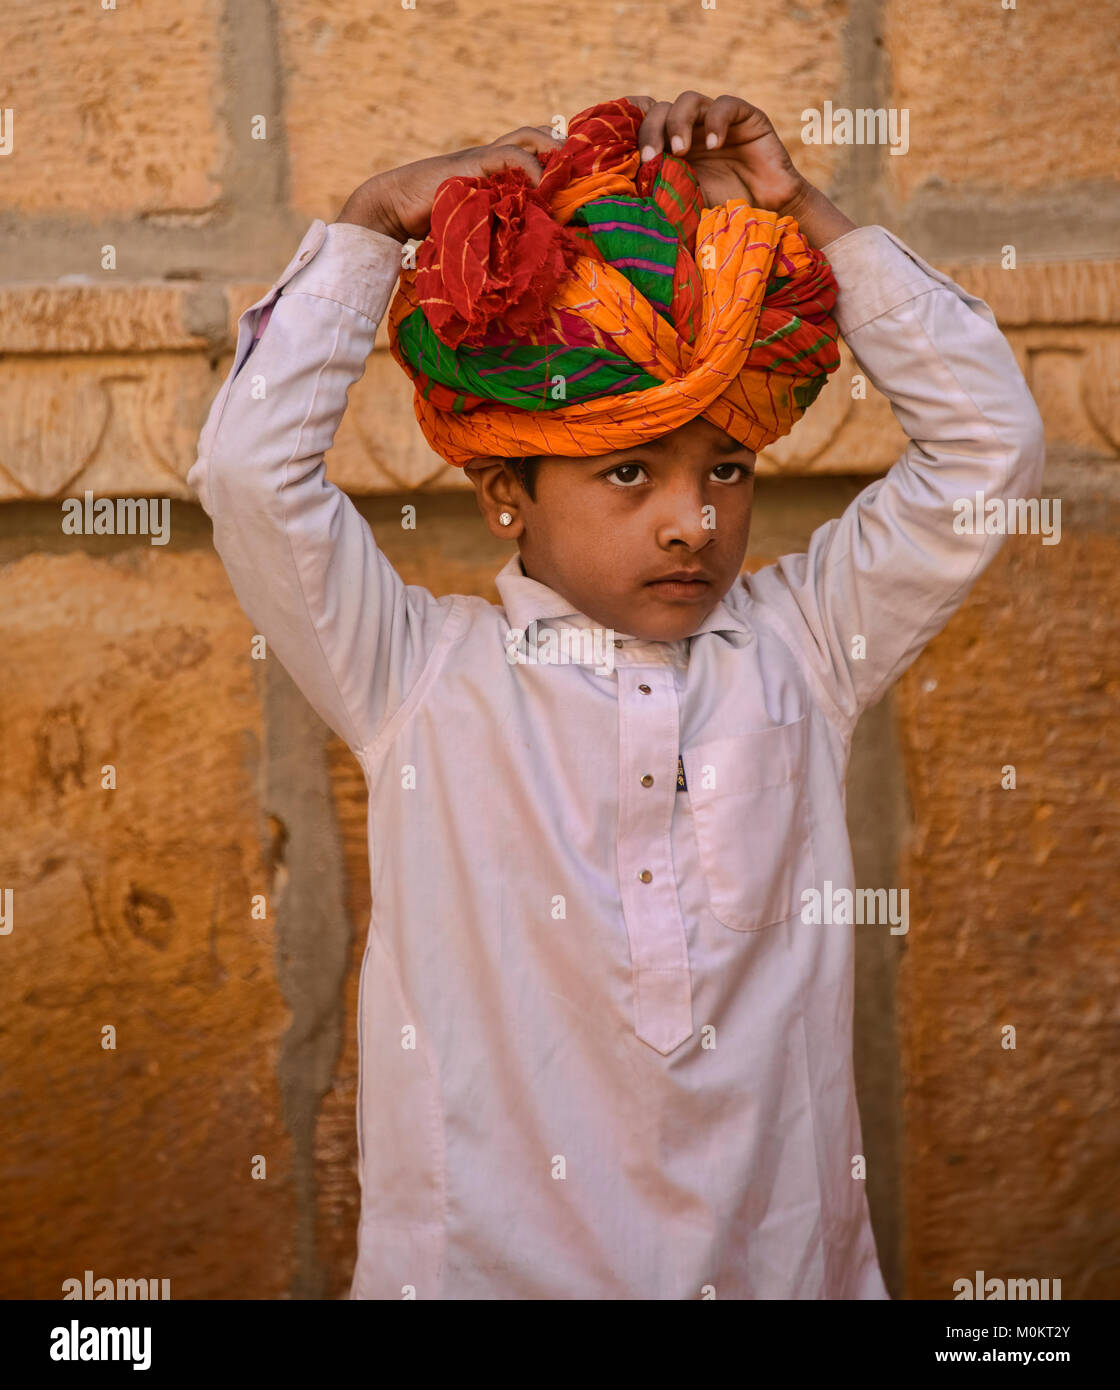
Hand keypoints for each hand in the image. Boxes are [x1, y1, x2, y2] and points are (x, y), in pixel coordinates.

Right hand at [334, 126, 557, 241]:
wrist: (392, 209)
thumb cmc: (425, 225)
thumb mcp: (467, 227)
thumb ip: (489, 230)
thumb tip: (517, 260)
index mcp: (486, 172)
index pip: (524, 152)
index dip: (548, 160)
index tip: (569, 179)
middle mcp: (486, 160)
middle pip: (529, 135)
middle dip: (556, 147)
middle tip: (575, 167)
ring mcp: (479, 159)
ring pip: (524, 138)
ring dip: (549, 151)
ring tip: (564, 172)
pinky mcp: (472, 164)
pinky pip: (510, 156)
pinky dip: (530, 168)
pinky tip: (540, 185)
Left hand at [626, 91, 807, 216]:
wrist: (766, 215)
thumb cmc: (722, 213)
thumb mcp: (683, 206)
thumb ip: (660, 196)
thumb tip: (624, 205)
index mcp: (670, 148)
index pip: (645, 125)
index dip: (633, 133)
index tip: (628, 160)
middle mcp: (691, 129)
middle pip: (661, 111)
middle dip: (651, 131)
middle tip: (651, 158)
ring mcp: (715, 120)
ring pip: (688, 101)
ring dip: (678, 123)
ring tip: (680, 151)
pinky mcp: (745, 117)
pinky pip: (725, 105)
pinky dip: (716, 121)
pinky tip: (714, 144)